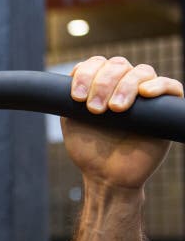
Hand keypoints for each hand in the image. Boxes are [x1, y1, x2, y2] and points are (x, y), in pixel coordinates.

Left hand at [64, 56, 183, 189]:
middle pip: (118, 65)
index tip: (77, 97)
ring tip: (115, 109)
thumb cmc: (90, 150)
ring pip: (142, 71)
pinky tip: (144, 93)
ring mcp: (146, 96)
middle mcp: (123, 86)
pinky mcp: (166, 109)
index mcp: (101, 86)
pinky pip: (171, 86)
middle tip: (95, 110)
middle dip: (102, 83)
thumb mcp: (71, 121)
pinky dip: (159, 85)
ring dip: (125, 86)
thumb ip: (69, 99)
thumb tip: (72, 76)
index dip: (86, 74)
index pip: (96, 63)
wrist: (107, 176)